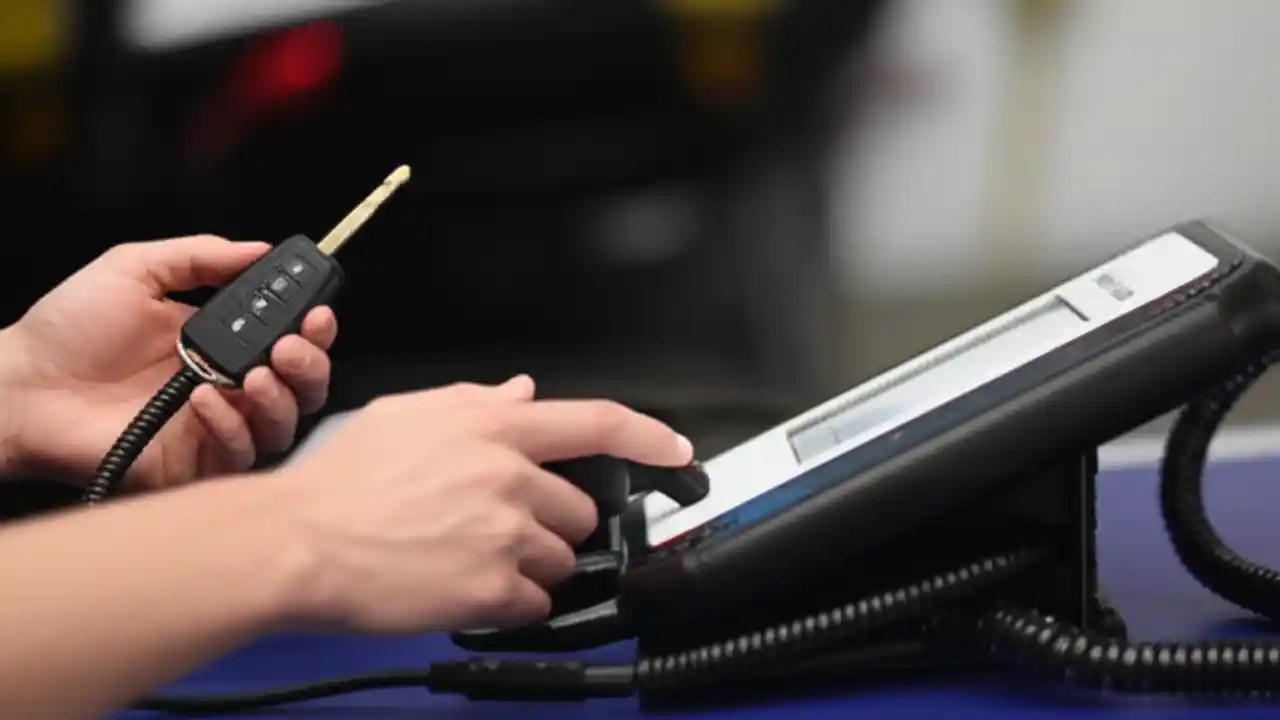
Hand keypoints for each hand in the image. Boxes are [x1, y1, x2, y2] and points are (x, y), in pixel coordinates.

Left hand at [0, 235, 337, 490]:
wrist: (20, 386)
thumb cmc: (66, 330)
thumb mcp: (135, 270)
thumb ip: (200, 256)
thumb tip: (259, 248)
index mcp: (222, 341)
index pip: (291, 339)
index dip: (314, 330)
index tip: (316, 314)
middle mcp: (228, 385)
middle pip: (303, 387)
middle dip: (311, 366)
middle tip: (291, 347)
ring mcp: (214, 427)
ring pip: (284, 426)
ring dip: (281, 399)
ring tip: (253, 376)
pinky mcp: (194, 463)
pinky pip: (240, 454)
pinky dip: (232, 426)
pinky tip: (205, 400)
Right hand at [263, 376, 693, 633]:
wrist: (298, 542)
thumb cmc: (343, 480)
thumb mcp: (409, 414)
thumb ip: (477, 401)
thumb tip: (522, 391)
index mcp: (493, 428)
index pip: (596, 423)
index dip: (649, 436)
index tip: (676, 450)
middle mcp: (508, 477)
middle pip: (579, 509)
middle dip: (552, 522)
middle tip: (498, 527)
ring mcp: (503, 534)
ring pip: (560, 559)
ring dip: (530, 564)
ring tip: (469, 556)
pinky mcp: (491, 588)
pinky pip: (533, 602)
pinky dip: (509, 601)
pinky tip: (465, 585)